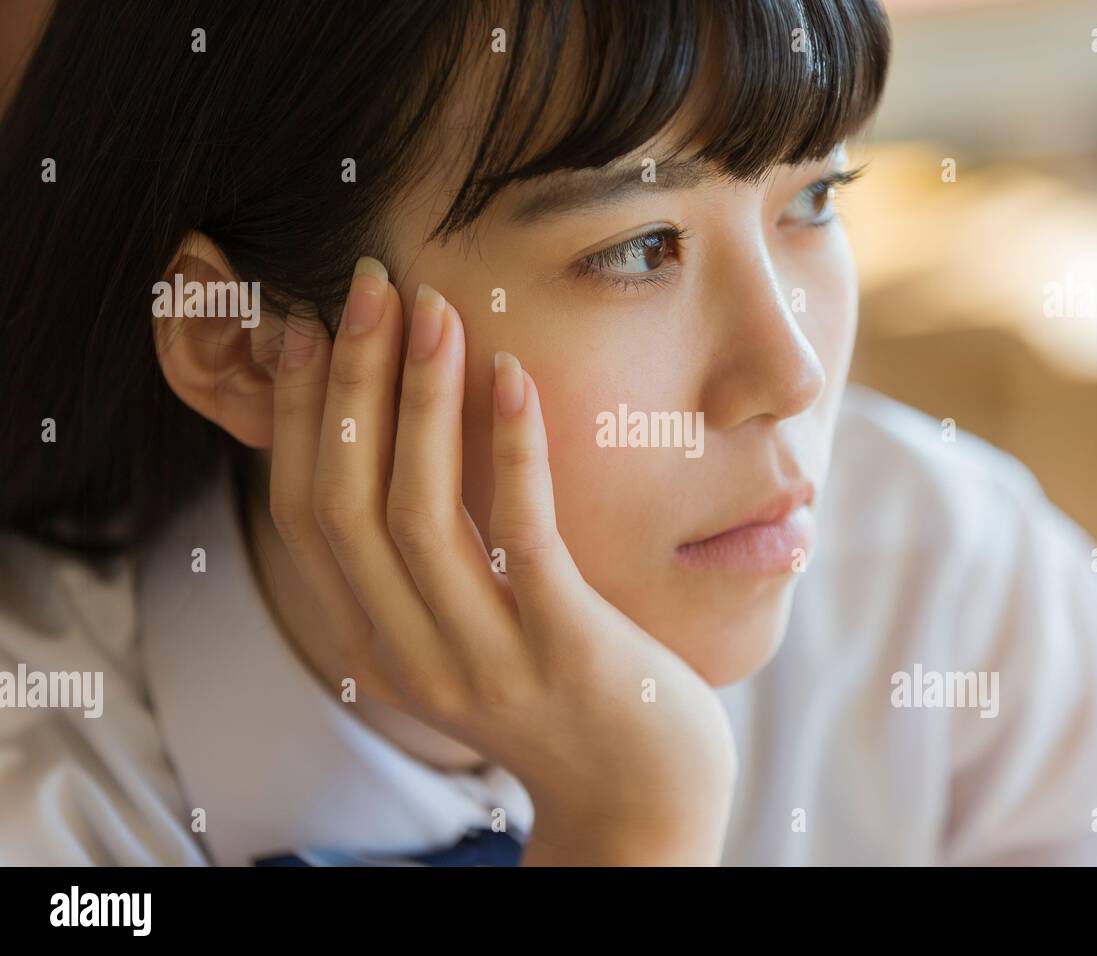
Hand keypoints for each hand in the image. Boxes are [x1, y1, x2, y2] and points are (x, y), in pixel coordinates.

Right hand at [269, 258, 737, 864]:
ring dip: (417, 400)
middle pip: (346, 502)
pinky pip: (521, 536)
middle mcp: (410, 657)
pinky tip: (512, 376)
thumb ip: (425, 562)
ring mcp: (484, 660)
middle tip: (365, 285)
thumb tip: (400, 444)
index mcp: (375, 645)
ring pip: (418, 514)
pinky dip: (511, 449)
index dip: (301, 416)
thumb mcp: (466, 631)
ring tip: (432, 309)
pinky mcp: (564, 649)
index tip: (309, 327)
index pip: (306, 516)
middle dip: (348, 385)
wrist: (639, 795)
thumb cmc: (557, 691)